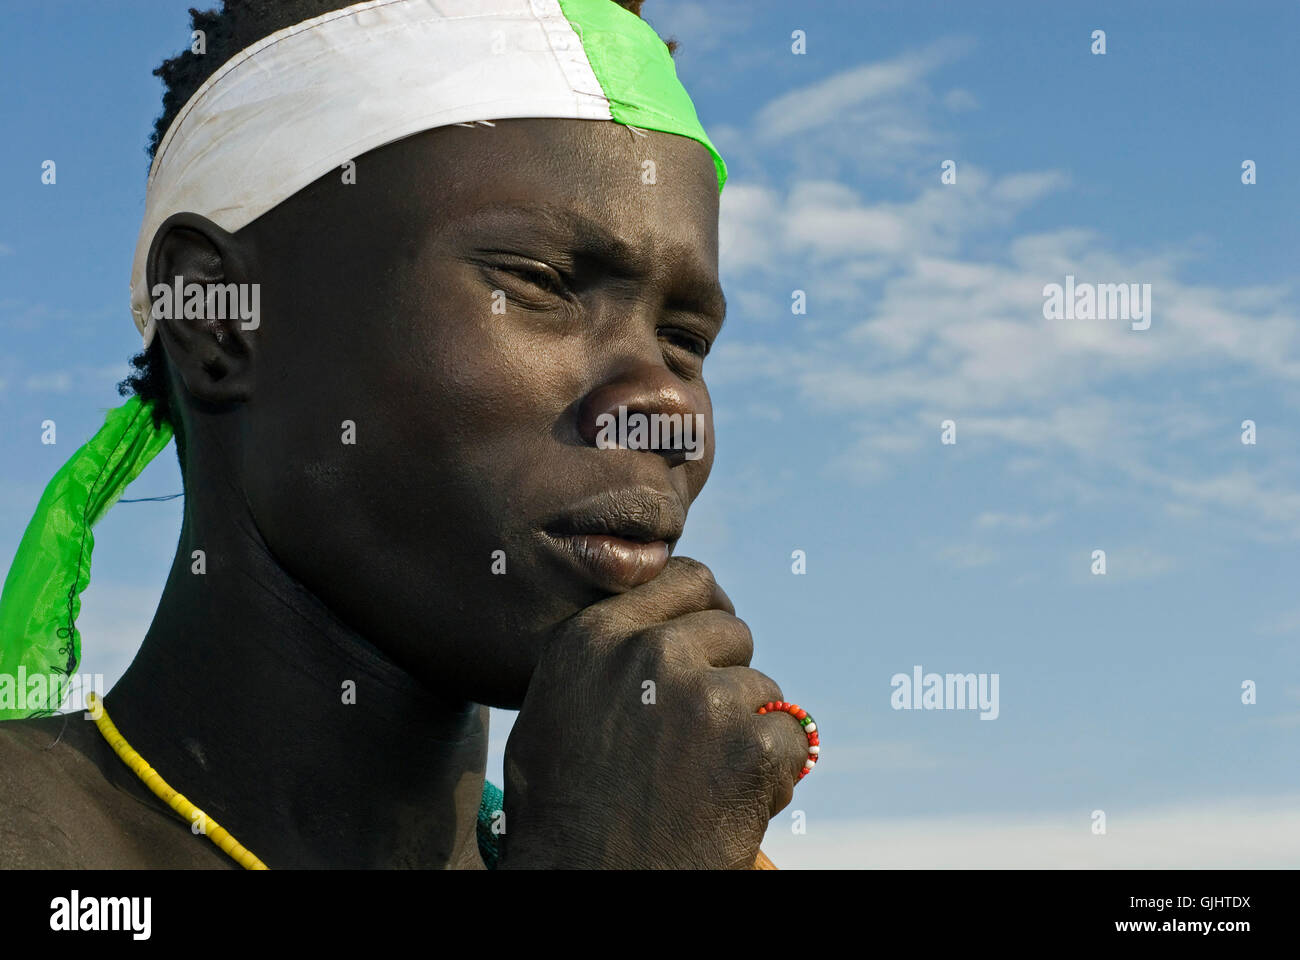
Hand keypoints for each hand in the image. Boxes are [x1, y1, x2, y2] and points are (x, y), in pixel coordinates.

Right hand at [497, 557, 805, 868]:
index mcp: (596, 637)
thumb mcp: (551, 712)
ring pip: (763, 690)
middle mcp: (650, 654)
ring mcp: (703, 698)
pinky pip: (790, 739)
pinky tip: (736, 803)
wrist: (584, 884)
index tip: (713, 646)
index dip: (709, 612)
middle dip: (730, 675)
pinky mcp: (747, 747)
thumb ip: (601, 657)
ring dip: (749, 730)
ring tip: (710, 779)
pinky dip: (775, 774)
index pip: (687, 579)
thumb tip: (649, 629)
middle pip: (732, 630)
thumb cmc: (560, 813)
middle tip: (709, 730)